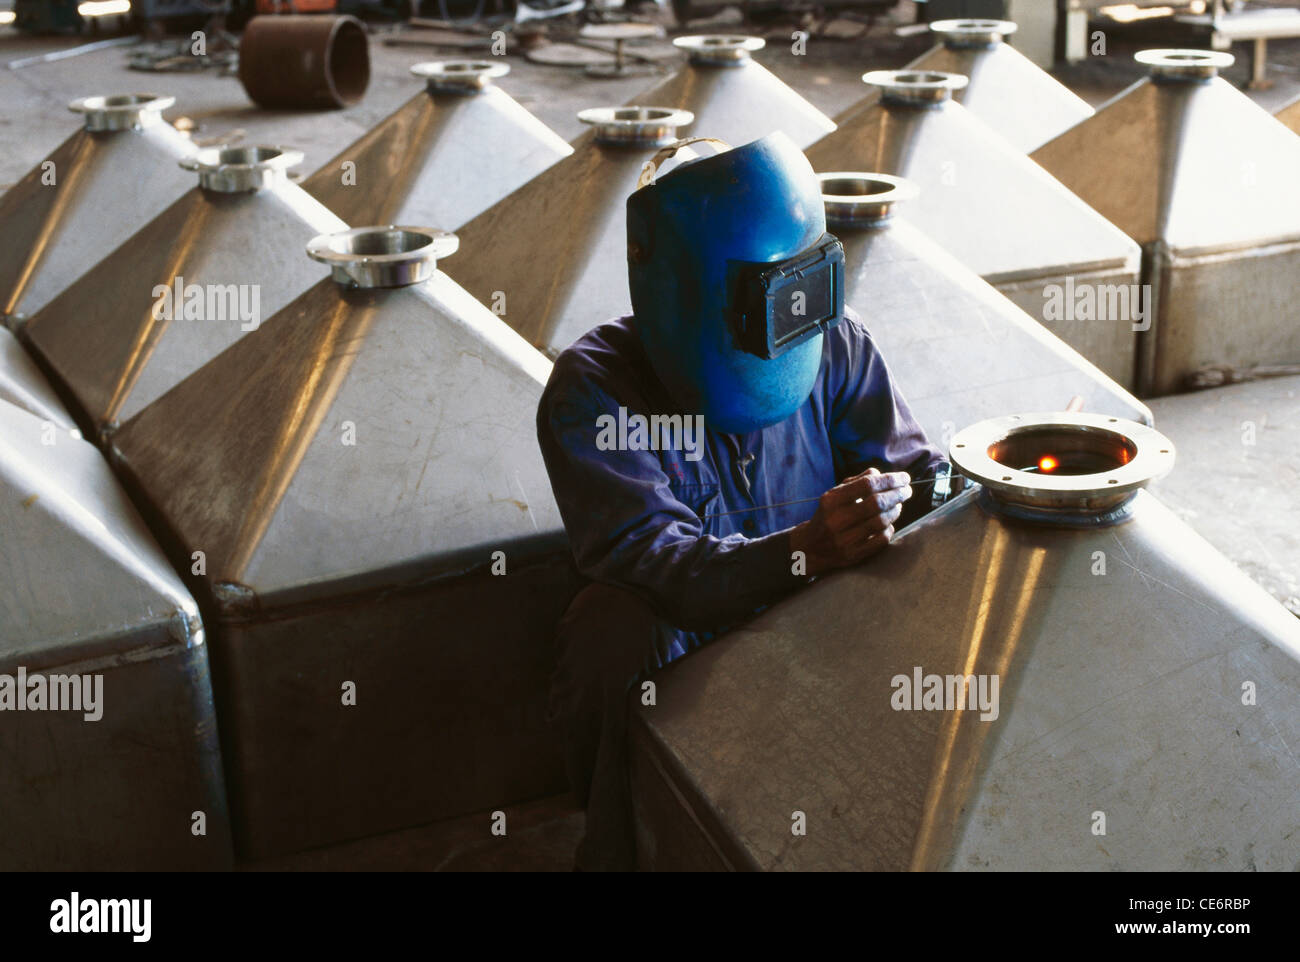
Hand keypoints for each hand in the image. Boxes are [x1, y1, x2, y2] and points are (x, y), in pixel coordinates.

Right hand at [789, 468, 912, 576]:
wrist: (811, 548)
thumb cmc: (828, 515)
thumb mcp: (834, 496)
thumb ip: (856, 482)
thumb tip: (880, 474)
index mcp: (831, 501)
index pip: (867, 485)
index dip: (890, 480)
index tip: (904, 478)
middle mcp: (836, 520)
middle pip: (877, 503)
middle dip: (897, 494)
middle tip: (907, 490)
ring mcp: (844, 540)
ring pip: (881, 522)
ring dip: (895, 511)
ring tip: (898, 505)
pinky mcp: (853, 555)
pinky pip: (880, 540)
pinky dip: (889, 529)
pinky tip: (889, 523)